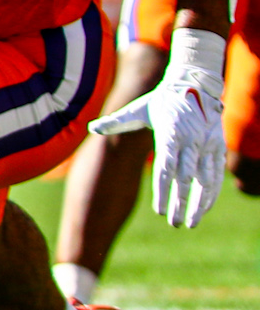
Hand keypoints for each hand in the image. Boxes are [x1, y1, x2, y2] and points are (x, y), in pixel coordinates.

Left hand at [88, 29, 227, 227]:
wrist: (193, 85)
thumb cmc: (160, 101)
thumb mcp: (137, 109)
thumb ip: (115, 121)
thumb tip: (91, 128)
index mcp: (170, 135)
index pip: (166, 170)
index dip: (164, 192)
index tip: (159, 211)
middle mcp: (191, 141)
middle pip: (186, 179)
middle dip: (180, 203)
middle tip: (173, 224)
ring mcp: (207, 144)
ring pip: (205, 180)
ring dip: (199, 204)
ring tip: (190, 223)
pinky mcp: (218, 146)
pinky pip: (217, 174)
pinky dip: (212, 193)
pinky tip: (204, 209)